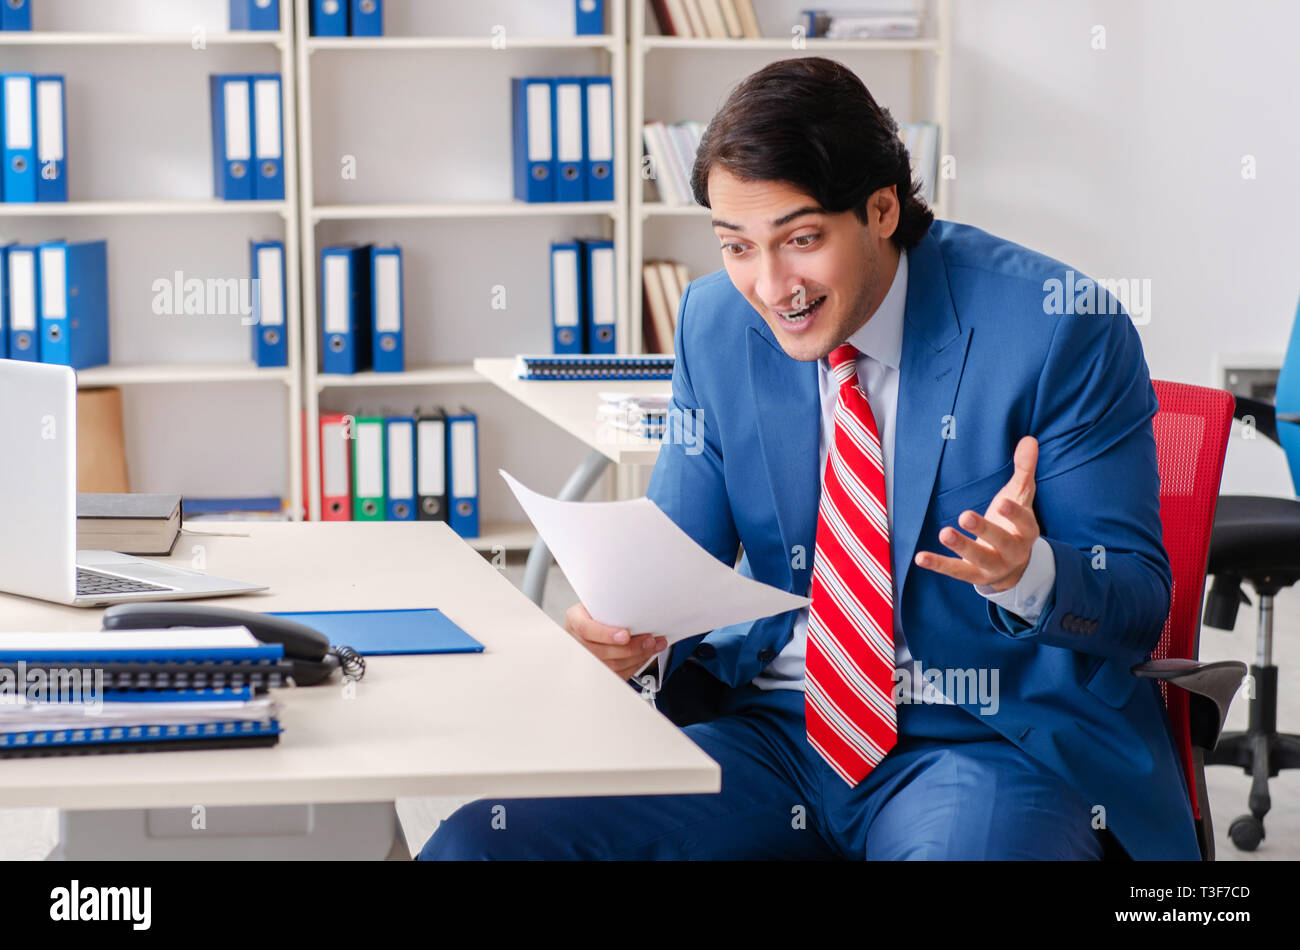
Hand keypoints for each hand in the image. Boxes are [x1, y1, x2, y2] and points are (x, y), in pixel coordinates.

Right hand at [564, 602, 666, 679]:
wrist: (592, 619)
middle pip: (601, 652)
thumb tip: (640, 610)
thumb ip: (613, 605)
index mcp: (575, 619)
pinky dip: (635, 665)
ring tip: (652, 646)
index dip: (606, 634)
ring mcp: (586, 657)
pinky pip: (617, 674)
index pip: (585, 629)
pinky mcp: (597, 670)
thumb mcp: (600, 601)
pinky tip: (645, 655)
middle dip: (630, 648)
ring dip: (637, 657)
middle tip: (649, 640)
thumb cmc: (598, 610)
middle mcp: (577, 640)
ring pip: (611, 666)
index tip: (625, 635)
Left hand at [914, 436, 1040, 591]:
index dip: (1014, 514)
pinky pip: (956, 571)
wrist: (1014, 566)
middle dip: (984, 529)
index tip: (1003, 502)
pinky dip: (938, 564)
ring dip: (961, 547)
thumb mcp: (1020, 497)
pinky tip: (920, 557)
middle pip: (1002, 542)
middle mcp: (1013, 552)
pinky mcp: (974, 575)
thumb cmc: (1013, 524)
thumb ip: (1024, 470)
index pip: (1024, 522)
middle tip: (965, 515)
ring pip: (979, 559)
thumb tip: (1029, 439)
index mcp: (1027, 531)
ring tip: (944, 533)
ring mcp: (993, 566)